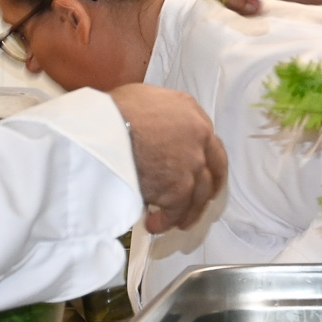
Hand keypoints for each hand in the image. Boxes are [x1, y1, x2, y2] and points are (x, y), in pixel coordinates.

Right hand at [110, 84, 229, 232]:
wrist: (106, 129)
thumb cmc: (116, 110)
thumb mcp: (147, 97)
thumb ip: (162, 114)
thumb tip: (154, 127)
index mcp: (192, 115)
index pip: (210, 143)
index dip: (205, 161)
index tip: (200, 171)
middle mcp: (200, 140)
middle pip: (215, 171)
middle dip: (208, 189)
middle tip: (199, 200)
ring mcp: (192, 166)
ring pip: (198, 197)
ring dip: (187, 212)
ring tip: (175, 222)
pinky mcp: (179, 189)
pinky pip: (176, 212)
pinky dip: (164, 221)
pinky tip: (153, 224)